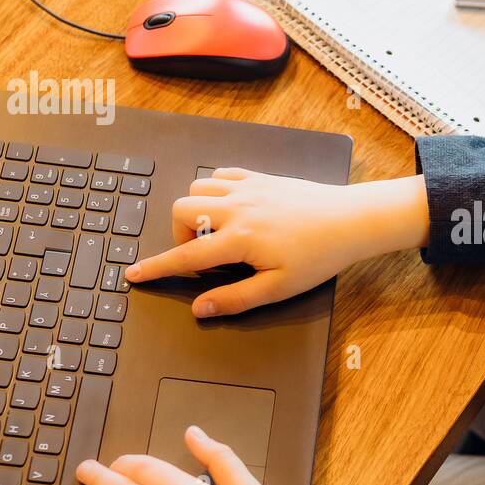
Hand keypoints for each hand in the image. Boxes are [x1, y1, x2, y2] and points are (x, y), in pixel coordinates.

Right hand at [125, 169, 429, 317]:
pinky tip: (232, 209)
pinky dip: (215, 191)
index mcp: (240, 238)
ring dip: (197, 210)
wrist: (350, 221)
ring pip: (197, 188)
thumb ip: (235, 299)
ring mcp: (248, 187)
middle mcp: (237, 207)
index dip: (157, 268)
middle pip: (181, 211)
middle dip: (182, 234)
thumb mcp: (278, 288)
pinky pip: (220, 175)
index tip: (134, 274)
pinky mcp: (260, 176)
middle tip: (206, 255)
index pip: (186, 256)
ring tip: (219, 232)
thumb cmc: (318, 257)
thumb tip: (199, 309)